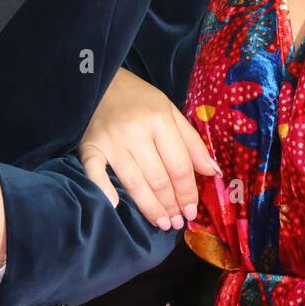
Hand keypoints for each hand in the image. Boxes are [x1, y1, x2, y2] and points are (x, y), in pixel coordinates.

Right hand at [78, 67, 218, 230]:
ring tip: (161, 223)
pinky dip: (104, 190)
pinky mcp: (89, 146)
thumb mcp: (171, 112)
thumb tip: (215, 173)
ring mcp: (111, 140)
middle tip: (176, 223)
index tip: (192, 212)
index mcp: (159, 119)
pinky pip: (95, 172)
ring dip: (150, 208)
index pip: (179, 165)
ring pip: (134, 182)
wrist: (101, 82)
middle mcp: (135, 131)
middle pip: (158, 178)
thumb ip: (192, 142)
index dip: (188, 192)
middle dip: (171, 205)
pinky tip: (115, 206)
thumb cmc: (139, 99)